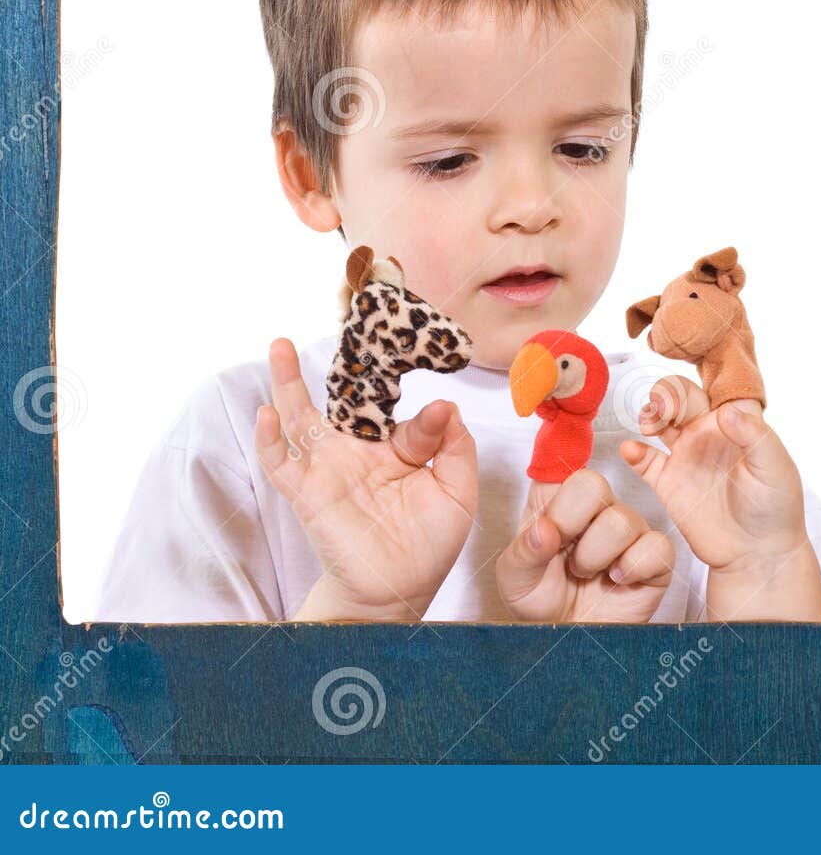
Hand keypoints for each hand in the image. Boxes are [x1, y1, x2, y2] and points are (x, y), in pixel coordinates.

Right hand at [254, 337, 476, 620]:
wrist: (398, 590)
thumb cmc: (429, 543)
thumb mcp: (457, 493)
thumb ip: (456, 449)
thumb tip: (445, 407)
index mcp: (398, 449)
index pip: (406, 415)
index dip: (426, 414)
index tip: (441, 412)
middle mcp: (360, 451)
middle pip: (341, 400)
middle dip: (334, 366)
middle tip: (336, 327)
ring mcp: (330, 469)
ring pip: (302, 419)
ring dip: (286, 384)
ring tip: (278, 345)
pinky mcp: (308, 493)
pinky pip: (282, 464)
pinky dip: (270, 440)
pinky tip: (266, 414)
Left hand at [495, 468, 674, 621]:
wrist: (566, 643)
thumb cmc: (539, 605)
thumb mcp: (514, 579)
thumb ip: (523, 550)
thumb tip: (545, 529)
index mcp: (556, 502)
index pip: (560, 464)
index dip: (556, 477)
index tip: (550, 492)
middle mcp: (595, 508)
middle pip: (593, 483)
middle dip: (572, 525)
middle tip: (564, 556)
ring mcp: (629, 529)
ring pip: (621, 520)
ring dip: (596, 556)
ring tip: (587, 574)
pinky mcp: (655, 556)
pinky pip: (655, 546)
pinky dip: (632, 568)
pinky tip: (616, 580)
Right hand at [619, 377, 820, 620]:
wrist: (757, 554)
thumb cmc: (776, 509)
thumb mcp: (775, 468)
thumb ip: (754, 436)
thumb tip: (726, 411)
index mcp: (738, 422)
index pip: (718, 384)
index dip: (704, 366)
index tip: (691, 357)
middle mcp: (709, 433)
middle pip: (682, 396)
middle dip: (669, 392)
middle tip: (665, 408)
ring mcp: (687, 456)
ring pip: (661, 420)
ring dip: (650, 413)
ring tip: (651, 424)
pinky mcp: (669, 482)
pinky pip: (644, 460)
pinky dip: (634, 451)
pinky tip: (634, 450)